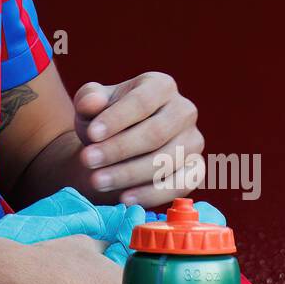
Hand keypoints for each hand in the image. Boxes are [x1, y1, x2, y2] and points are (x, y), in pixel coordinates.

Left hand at [74, 71, 203, 208]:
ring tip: (97, 181)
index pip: (141, 101)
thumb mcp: (91, 106)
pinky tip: (125, 198)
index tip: (91, 134)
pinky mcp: (196, 169)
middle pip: (155, 133)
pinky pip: (180, 185)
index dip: (116, 119)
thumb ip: (88, 100)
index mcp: (161, 86)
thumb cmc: (105, 121)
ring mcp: (193, 141)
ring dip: (129, 174)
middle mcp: (184, 110)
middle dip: (119, 149)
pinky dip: (152, 194)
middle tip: (88, 160)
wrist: (117, 148)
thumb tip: (91, 102)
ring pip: (166, 161)